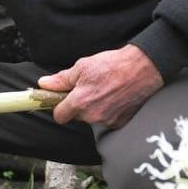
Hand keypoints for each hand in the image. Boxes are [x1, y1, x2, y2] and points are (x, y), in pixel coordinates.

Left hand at [38, 44, 163, 128]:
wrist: (143, 68)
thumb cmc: (112, 65)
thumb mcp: (82, 67)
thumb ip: (61, 80)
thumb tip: (44, 84)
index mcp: (80, 102)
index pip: (59, 116)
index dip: (59, 107)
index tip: (62, 100)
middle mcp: (93, 116)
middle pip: (77, 116)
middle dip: (79, 105)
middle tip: (89, 88)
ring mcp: (108, 121)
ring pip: (93, 118)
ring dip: (95, 108)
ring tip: (105, 90)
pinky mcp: (121, 123)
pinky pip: (108, 119)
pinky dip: (109, 111)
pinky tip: (115, 97)